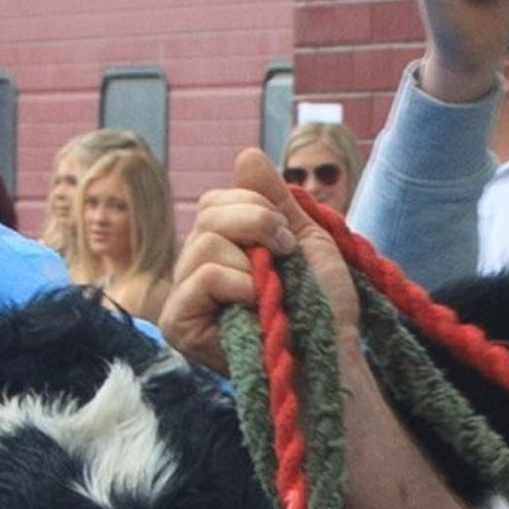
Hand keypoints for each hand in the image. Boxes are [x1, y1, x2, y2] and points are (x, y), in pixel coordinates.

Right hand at [162, 150, 373, 400]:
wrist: (330, 356)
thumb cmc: (322, 307)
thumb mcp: (304, 239)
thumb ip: (274, 198)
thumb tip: (245, 152)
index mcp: (220, 248)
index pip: (218, 200)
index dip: (257, 207)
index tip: (289, 240)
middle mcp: (195, 269)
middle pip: (208, 213)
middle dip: (257, 225)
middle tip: (285, 257)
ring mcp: (183, 297)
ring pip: (205, 242)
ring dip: (252, 262)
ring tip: (271, 290)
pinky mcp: (178, 324)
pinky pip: (201, 277)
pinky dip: (238, 284)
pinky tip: (256, 306)